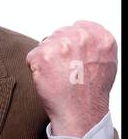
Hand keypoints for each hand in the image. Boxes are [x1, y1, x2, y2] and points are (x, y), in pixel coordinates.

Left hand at [26, 21, 117, 137]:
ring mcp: (62, 45)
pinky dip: (34, 68)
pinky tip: (47, 79)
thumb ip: (95, 44)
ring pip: (45, 44)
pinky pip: (32, 56)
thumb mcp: (106, 61)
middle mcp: (82, 37)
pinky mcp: (43, 55)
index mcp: (100, 37)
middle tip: (63, 70)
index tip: (70, 56)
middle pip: (59, 34)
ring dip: (46, 58)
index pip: (78, 26)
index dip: (71, 42)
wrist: (80, 112)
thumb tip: (82, 36)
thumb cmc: (92, 92)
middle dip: (57, 50)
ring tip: (57, 75)